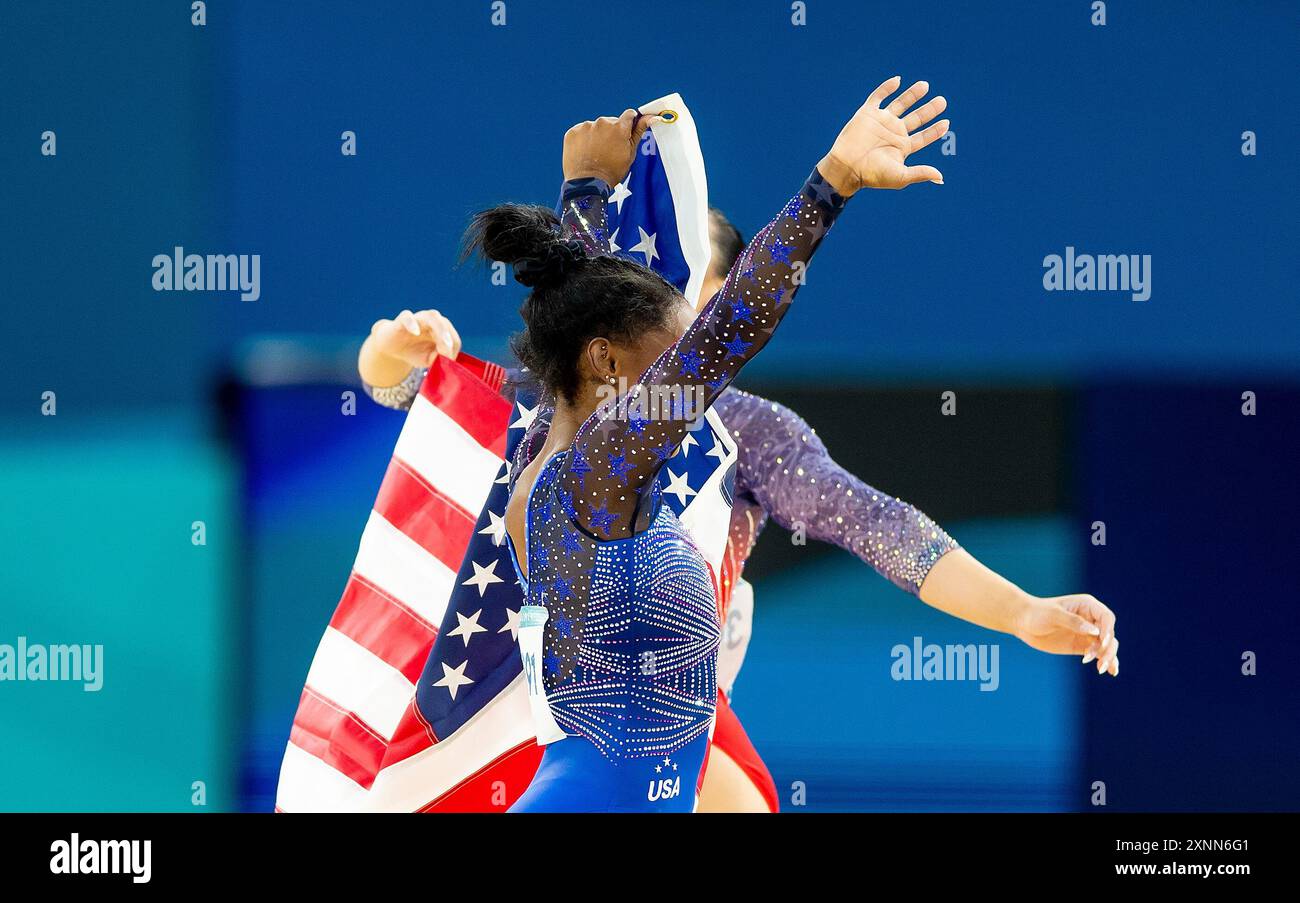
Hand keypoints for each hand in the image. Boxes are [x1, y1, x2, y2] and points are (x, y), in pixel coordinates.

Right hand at [368, 308, 460, 369]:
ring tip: (443, 341)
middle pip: (445, 323)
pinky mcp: (401, 320)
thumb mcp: (428, 360)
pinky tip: (416, 332)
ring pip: (432, 316)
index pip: (453, 337)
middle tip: (450, 350)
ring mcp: (417, 319)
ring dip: (440, 329)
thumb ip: (438, 359)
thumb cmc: (413, 352)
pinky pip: (407, 317)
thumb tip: (446, 358)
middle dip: (449, 337)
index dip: (453, 349)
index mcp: (441, 330)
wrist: (390, 348)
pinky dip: (412, 323)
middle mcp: (431, 321)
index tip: (448, 362)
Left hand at [562, 109, 658, 186]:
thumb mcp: (630, 153)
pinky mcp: (573, 132)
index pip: (629, 115)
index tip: (626, 132)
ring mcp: (586, 126)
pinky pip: (581, 132)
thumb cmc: (611, 171)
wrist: (587, 183)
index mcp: (619, 127)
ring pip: (595, 127)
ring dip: (597, 136)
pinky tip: (585, 152)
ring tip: (595, 153)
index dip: (629, 124)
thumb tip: (650, 117)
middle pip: (610, 122)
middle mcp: (602, 122)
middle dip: (611, 132)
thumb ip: (638, 132)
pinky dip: (583, 140)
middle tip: (608, 150)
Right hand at [818, 75, 948, 193]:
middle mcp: (893, 132)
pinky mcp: (867, 113)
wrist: (846, 167)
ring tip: (925, 86)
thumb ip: (920, 173)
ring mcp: (881, 122)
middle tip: (942, 101)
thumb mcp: (900, 176)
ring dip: (913, 95)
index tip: (946, 122)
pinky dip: (886, 88)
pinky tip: (897, 80)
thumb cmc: (872, 175)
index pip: (923, 137)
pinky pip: (878, 97)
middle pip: (916, 118)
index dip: (935, 130)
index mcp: (902, 147)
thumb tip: (940, 178)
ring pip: (900, 104)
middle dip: (929, 109)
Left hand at [1015, 594, 1119, 676]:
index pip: (1106, 618)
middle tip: (1100, 663)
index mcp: (1087, 606)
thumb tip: (1095, 632)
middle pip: (1109, 634)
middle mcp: (1091, 619)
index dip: (1108, 630)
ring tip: (1100, 669)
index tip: (1101, 642)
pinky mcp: (1081, 645)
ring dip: (1107, 657)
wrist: (1022, 621)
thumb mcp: (1053, 615)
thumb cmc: (1037, 613)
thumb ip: (1074, 622)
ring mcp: (1087, 633)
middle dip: (1107, 648)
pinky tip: (1111, 671)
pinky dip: (1106, 661)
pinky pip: (1098, 654)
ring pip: (1106, 646)